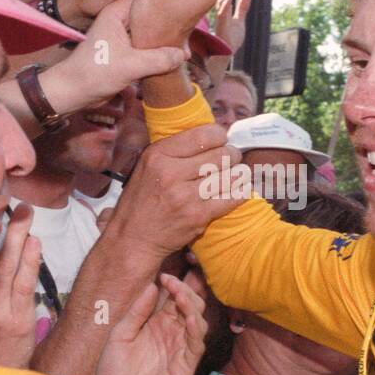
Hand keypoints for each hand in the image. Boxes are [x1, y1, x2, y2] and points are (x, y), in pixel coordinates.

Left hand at [38, 0, 185, 114]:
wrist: (74, 91)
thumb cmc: (93, 74)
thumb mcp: (129, 66)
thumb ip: (158, 59)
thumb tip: (182, 55)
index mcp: (116, 12)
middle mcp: (120, 18)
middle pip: (150, 9)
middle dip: (170, 13)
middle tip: (192, 16)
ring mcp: (124, 33)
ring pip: (151, 27)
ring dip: (166, 32)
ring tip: (189, 35)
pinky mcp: (126, 47)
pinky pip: (148, 41)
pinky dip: (161, 45)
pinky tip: (178, 51)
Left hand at [95, 274, 207, 374]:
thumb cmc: (113, 370)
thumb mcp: (119, 334)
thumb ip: (137, 312)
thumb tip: (152, 286)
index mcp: (158, 323)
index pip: (174, 298)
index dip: (175, 284)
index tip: (165, 274)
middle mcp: (173, 333)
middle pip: (190, 306)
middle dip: (186, 291)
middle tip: (174, 282)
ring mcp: (180, 349)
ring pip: (197, 322)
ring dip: (191, 307)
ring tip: (180, 296)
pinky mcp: (185, 367)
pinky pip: (196, 346)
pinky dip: (195, 330)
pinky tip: (188, 318)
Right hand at [105, 124, 244, 260]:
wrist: (133, 238)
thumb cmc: (141, 201)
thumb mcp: (146, 166)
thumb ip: (173, 151)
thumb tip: (207, 136)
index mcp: (158, 155)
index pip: (202, 136)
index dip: (219, 135)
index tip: (222, 139)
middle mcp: (170, 173)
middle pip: (220, 155)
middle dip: (232, 154)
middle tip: (233, 157)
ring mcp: (185, 196)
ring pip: (229, 176)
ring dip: (239, 173)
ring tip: (238, 173)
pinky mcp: (197, 216)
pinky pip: (231, 199)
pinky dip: (240, 192)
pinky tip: (240, 189)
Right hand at [214, 0, 250, 55]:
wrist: (221, 60)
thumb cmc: (229, 42)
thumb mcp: (238, 23)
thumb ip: (242, 10)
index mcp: (223, 12)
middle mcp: (219, 15)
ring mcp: (219, 22)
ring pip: (221, 4)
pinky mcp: (220, 31)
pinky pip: (221, 17)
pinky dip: (224, 7)